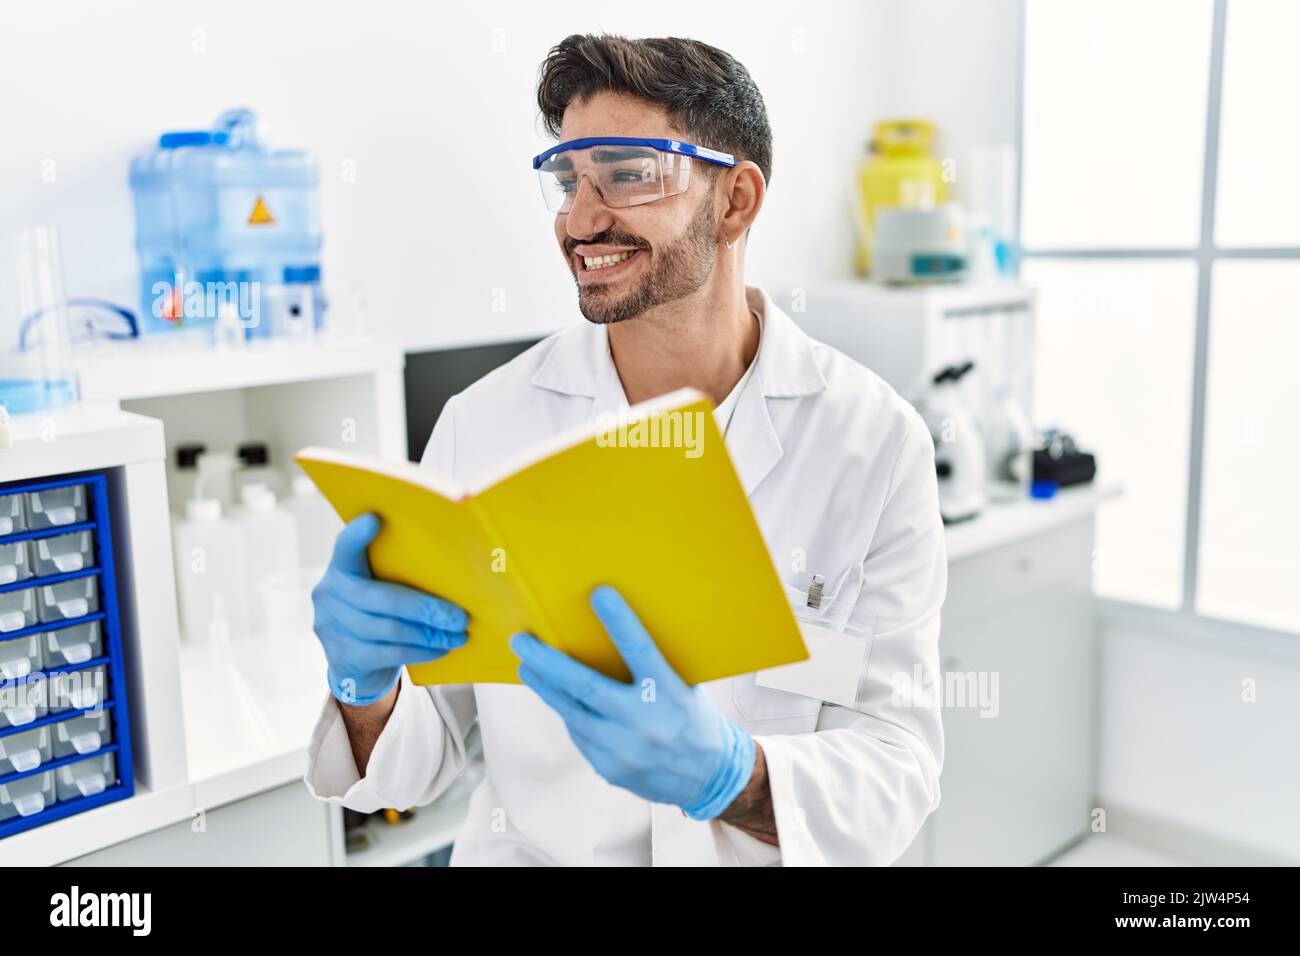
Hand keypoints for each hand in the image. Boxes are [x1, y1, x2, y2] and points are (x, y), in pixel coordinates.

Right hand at [312, 514, 468, 705]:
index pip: (345, 547)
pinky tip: (441, 649)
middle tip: (460, 617)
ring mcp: (331, 626)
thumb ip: (398, 572)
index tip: (374, 519)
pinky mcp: (342, 656)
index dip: (356, 535)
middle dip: (426, 608)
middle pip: (381, 598)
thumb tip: (456, 560)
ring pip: (390, 629)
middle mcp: (329, 593)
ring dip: (430, 634)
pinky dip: (421, 650)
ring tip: (457, 635)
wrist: (353, 664)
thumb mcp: (379, 587)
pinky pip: (390, 652)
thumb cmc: (379, 613)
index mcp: (341, 568)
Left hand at [510, 585, 754, 819]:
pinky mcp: (610, 768)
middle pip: (586, 686)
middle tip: (522, 641)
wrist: (710, 777)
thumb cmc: (694, 719)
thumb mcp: (685, 687)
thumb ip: (655, 668)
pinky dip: (570, 714)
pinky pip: (580, 735)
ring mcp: (624, 749)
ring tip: (526, 667)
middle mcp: (645, 722)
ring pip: (571, 712)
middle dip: (548, 662)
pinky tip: (561, 700)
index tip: (598, 593)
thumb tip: (617, 633)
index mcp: (670, 694)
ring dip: (544, 687)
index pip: (641, 651)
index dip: (620, 622)